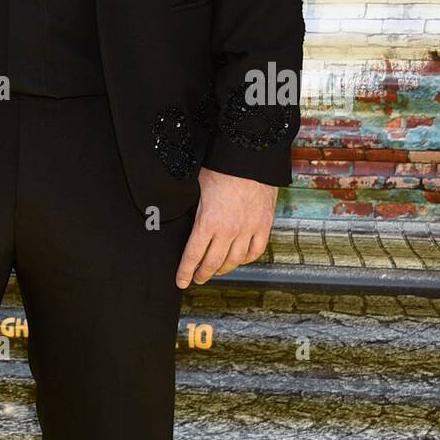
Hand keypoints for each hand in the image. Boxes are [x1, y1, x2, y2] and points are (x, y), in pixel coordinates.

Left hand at [175, 167, 276, 286]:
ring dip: (223, 268)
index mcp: (208, 222)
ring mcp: (248, 230)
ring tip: (216, 270)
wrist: (251, 157)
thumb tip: (175, 207)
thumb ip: (190, 204)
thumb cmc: (221, 167)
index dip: (185, 271)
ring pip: (235, 260)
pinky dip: (247, 258)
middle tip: (197, 278)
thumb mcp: (196, 185)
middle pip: (213, 263)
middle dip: (202, 274)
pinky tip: (240, 258)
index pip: (193, 255)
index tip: (181, 282)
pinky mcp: (263, 225)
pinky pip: (256, 251)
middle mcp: (228, 231)